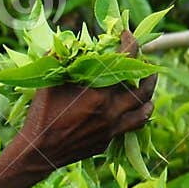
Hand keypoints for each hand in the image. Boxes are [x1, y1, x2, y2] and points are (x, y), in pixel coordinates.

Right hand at [12, 31, 156, 170]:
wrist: (39, 153)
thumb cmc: (41, 115)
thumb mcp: (49, 84)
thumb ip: (59, 59)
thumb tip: (69, 42)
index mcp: (98, 94)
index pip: (125, 62)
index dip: (130, 44)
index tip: (126, 34)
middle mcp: (111, 112)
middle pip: (143, 90)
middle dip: (149, 72)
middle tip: (146, 63)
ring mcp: (112, 129)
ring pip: (144, 112)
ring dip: (149, 97)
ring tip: (146, 87)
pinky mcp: (107, 142)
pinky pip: (129, 127)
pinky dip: (133, 115)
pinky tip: (129, 109)